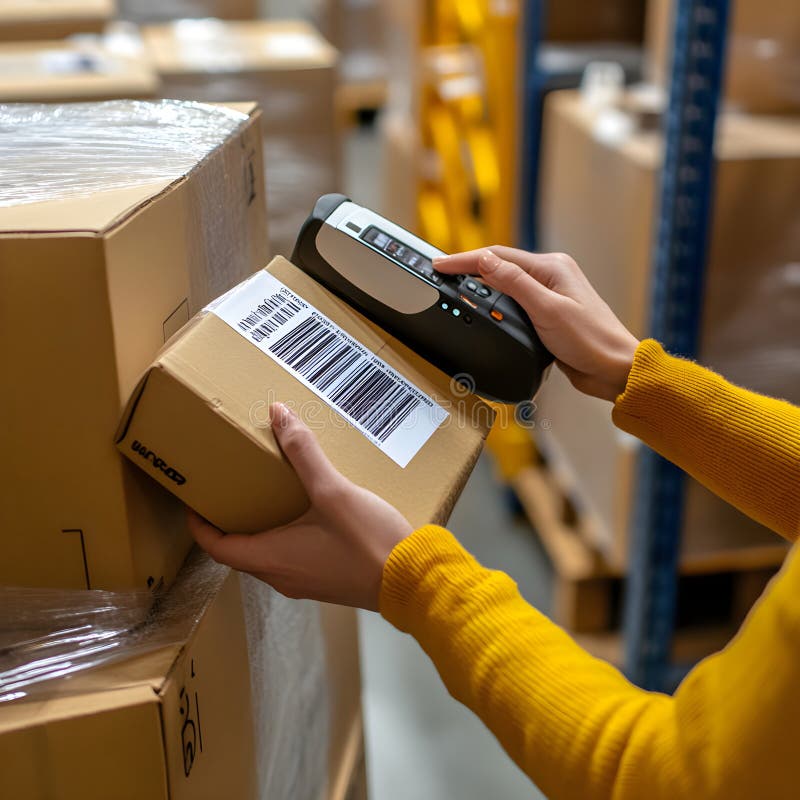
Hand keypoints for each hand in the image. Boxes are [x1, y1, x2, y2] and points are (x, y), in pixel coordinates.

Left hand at [188, 402, 412, 609]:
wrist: (413, 581)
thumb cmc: (367, 542)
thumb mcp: (332, 491)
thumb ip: (303, 452)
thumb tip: (278, 414)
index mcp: (272, 558)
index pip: (218, 547)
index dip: (200, 524)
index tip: (194, 501)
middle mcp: (282, 576)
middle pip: (240, 552)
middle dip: (230, 522)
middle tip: (231, 489)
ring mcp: (306, 583)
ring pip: (267, 556)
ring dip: (259, 529)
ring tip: (264, 494)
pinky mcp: (327, 582)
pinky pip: (292, 559)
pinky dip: (284, 536)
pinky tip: (305, 512)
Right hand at [434, 247, 638, 401]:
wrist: (614, 370)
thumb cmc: (591, 340)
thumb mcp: (548, 310)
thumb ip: (514, 283)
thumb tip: (484, 261)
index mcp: (552, 267)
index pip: (498, 256)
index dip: (465, 260)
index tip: (440, 264)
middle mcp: (551, 276)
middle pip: (500, 265)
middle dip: (469, 267)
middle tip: (440, 272)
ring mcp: (550, 295)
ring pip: (506, 283)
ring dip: (481, 282)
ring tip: (455, 284)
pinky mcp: (549, 314)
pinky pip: (515, 301)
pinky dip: (495, 301)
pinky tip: (484, 305)